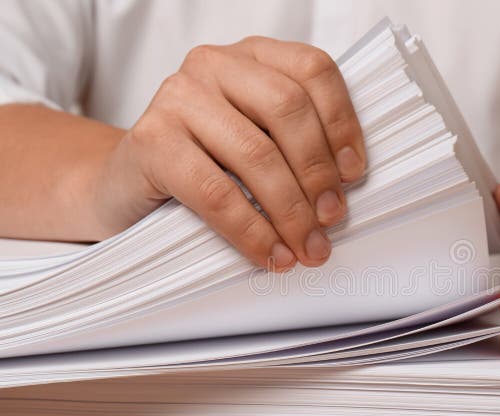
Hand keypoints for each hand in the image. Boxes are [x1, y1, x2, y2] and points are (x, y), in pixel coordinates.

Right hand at [93, 37, 365, 269]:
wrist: (127, 186)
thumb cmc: (205, 166)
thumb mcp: (257, 144)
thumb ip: (295, 147)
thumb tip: (341, 193)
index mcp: (251, 58)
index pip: (312, 70)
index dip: (342, 123)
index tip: (354, 173)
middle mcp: (214, 65)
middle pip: (288, 109)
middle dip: (318, 173)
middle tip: (332, 220)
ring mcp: (177, 97)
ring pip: (256, 154)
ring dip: (291, 211)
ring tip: (306, 247)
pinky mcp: (150, 140)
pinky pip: (216, 193)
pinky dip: (251, 231)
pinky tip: (269, 255)